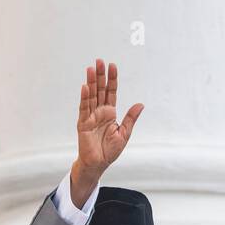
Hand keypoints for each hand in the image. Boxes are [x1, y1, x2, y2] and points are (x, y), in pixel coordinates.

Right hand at [71, 59, 143, 200]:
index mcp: (110, 113)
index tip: (112, 66)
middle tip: (99, 61)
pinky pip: (84, 108)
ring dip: (91, 82)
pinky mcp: (83, 123)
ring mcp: (90, 116)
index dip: (112, 79)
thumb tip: (140, 104)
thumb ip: (130, 118)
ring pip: (91, 95)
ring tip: (90, 68)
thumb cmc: (110, 150)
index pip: (111, 92)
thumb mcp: (125, 133)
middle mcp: (100, 112)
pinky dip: (84, 98)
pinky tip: (85, 87)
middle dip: (100, 76)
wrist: (99, 163)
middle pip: (100, 90)